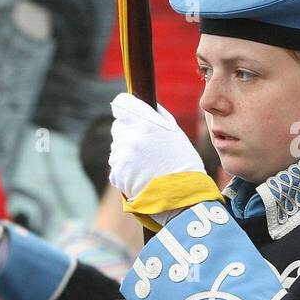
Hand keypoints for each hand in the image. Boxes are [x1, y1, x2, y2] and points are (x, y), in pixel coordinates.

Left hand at [108, 93, 205, 215]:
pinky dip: (125, 171)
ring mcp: (122, 156)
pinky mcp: (117, 173)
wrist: (182, 195)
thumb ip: (156, 116)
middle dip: (128, 134)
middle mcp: (131, 136)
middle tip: (145, 147)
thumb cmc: (182, 161)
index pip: (120, 104)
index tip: (129, 114)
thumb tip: (143, 103)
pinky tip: (141, 176)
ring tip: (146, 165)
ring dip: (127, 154)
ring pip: (117, 148)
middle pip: (118, 127)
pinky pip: (116, 167)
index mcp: (145, 122)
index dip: (125, 109)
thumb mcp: (175, 132)